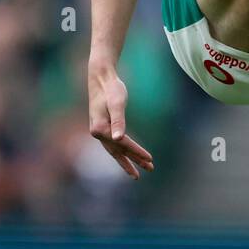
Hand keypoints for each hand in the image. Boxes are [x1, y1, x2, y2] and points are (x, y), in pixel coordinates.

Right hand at [88, 58, 153, 178]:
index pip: (122, 144)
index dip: (137, 152)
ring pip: (115, 150)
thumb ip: (118, 120)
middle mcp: (97, 132)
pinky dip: (121, 152)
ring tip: (139, 170)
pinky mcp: (101, 127)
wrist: (101, 77)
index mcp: (100, 129)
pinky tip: (128, 155)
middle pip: (118, 151)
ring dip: (128, 160)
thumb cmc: (111, 88)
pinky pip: (113, 144)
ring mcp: (98, 131)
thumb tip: (118, 138)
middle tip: (149, 170)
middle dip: (134, 162)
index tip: (150, 159)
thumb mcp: (117, 103)